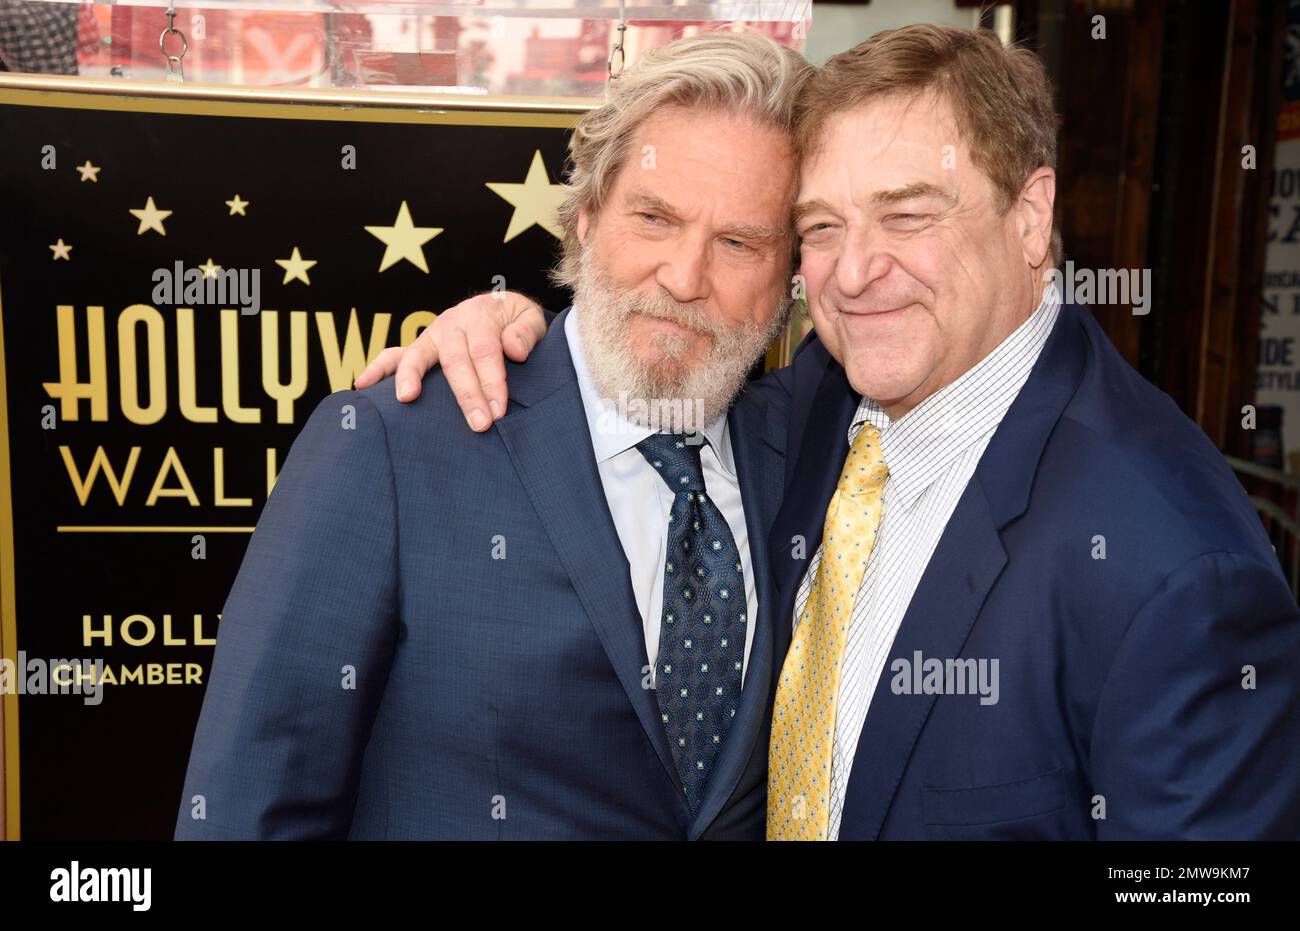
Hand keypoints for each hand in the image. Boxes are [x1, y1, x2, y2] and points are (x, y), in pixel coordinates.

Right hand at [353, 291, 547, 430]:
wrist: (498, 308)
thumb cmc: (515, 321)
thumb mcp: (530, 318)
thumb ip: (526, 332)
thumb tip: (513, 350)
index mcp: (480, 315)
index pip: (485, 351)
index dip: (491, 381)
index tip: (498, 411)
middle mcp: (451, 323)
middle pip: (455, 359)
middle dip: (467, 394)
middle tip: (479, 424)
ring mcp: (431, 336)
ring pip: (418, 354)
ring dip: (411, 376)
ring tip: (407, 398)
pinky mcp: (418, 349)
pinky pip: (393, 356)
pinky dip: (377, 369)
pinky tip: (363, 386)